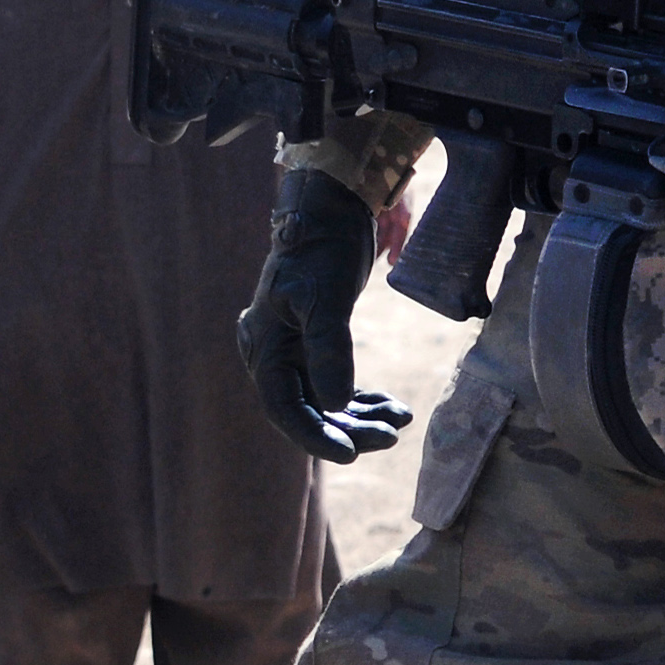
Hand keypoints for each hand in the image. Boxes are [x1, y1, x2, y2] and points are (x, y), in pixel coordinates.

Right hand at [238, 170, 410, 462]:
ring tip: (401, 420)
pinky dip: (363, 398)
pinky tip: (392, 406)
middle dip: (349, 427)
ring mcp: (294, 350)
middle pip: (308, 409)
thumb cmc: (323, 248)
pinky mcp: (315, 344)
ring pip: (325, 402)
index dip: (315, 435)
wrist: (332, 209)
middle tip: (391, 436)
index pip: (284, 406)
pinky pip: (335, 385)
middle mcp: (273, 353)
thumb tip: (337, 403)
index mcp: (264, 345)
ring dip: (361, 417)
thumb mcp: (325, 297)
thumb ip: (329, 351)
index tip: (351, 454)